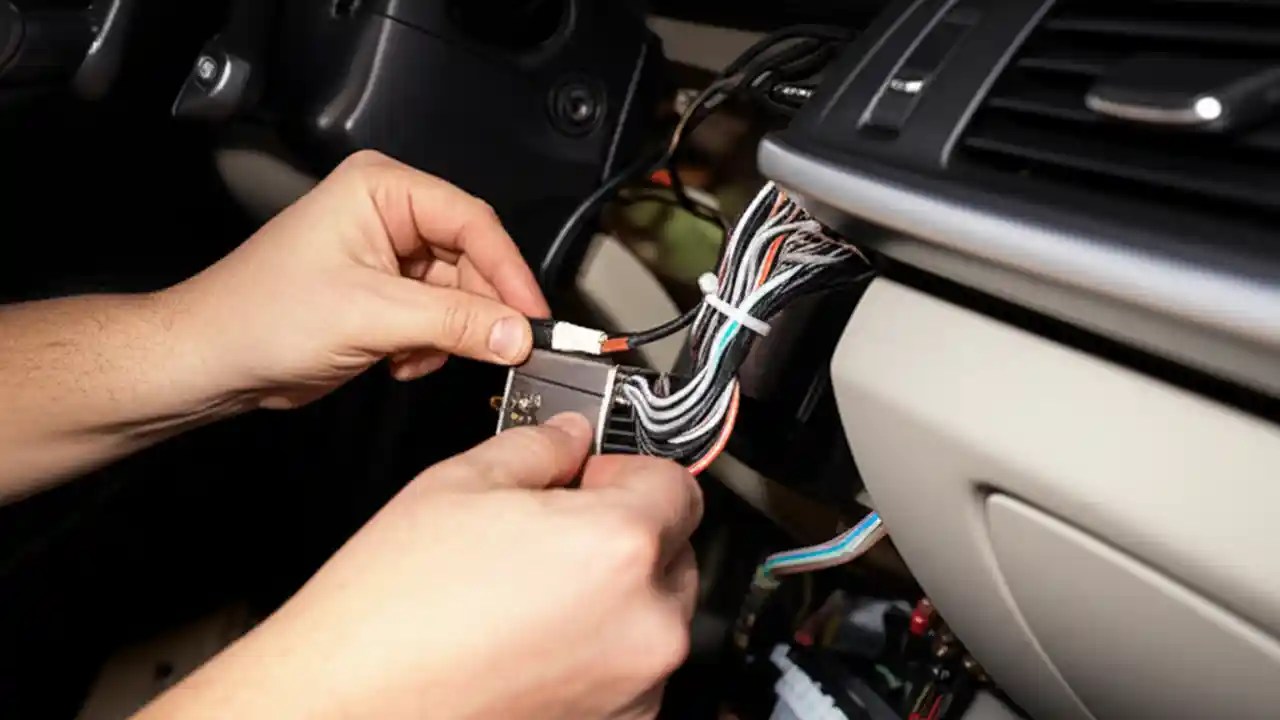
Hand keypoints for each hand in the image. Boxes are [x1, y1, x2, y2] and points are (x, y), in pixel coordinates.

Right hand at [138, 413, 701, 719]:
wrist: (345, 706)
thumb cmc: (391, 612)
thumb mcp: (459, 485)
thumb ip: (538, 447)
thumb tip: (570, 437)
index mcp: (619, 545)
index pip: (678, 484)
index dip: (628, 471)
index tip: (591, 478)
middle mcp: (647, 623)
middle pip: (673, 549)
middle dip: (625, 532)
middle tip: (553, 533)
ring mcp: (637, 687)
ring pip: (655, 614)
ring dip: (616, 595)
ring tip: (531, 594)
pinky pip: (633, 670)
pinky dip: (600, 650)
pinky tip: (531, 639)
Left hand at [169, 150, 549, 408]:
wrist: (210, 362)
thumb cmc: (260, 317)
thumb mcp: (372, 316)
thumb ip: (456, 324)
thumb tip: (519, 333)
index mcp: (382, 189)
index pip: (473, 222)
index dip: (509, 271)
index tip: (534, 316)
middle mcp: (388, 214)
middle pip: (473, 261)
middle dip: (480, 312)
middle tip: (502, 349)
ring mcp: (388, 257)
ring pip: (460, 297)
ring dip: (448, 336)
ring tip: (413, 357)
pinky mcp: (386, 297)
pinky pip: (440, 321)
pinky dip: (430, 348)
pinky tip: (396, 361)